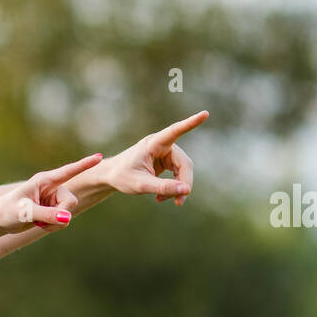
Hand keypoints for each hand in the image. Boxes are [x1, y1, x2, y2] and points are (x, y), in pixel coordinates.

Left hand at [0, 152, 103, 241]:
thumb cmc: (7, 211)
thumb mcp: (26, 213)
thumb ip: (47, 215)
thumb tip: (67, 219)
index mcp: (44, 180)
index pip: (68, 171)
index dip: (84, 165)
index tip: (100, 157)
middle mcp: (52, 188)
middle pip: (70, 202)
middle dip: (61, 215)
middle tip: (44, 221)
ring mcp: (53, 199)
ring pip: (68, 213)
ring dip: (56, 223)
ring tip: (38, 222)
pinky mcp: (53, 210)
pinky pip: (63, 220)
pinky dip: (54, 226)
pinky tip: (40, 224)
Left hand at [83, 110, 208, 205]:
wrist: (111, 176)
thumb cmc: (122, 176)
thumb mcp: (141, 185)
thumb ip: (163, 187)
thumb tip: (186, 190)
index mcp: (153, 143)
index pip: (175, 131)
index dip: (191, 123)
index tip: (205, 114)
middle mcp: (162, 145)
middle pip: (184, 163)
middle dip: (183, 183)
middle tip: (179, 202)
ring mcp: (166, 153)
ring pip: (183, 170)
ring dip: (177, 187)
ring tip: (162, 200)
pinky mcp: (166, 161)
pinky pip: (178, 175)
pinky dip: (173, 187)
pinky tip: (161, 198)